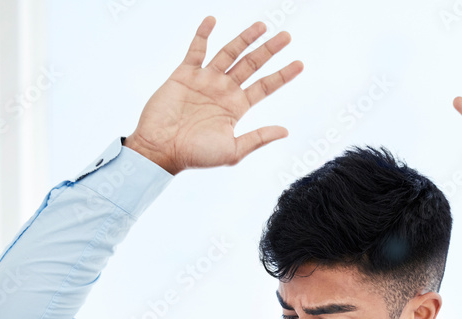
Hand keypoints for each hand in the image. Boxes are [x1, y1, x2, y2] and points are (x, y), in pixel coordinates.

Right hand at [125, 16, 302, 174]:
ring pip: (229, 53)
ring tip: (262, 25)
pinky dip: (203, 34)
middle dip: (269, 50)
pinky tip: (212, 20)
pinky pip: (196, 50)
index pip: (265, 86)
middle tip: (287, 36)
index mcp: (237, 107)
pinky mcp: (184, 74)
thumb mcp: (233, 150)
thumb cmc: (196, 155)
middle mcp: (224, 90)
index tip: (300, 63)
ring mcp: (205, 80)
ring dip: (245, 38)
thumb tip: (285, 130)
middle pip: (251, 64)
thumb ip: (258, 138)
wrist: (161, 149)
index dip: (283, 75)